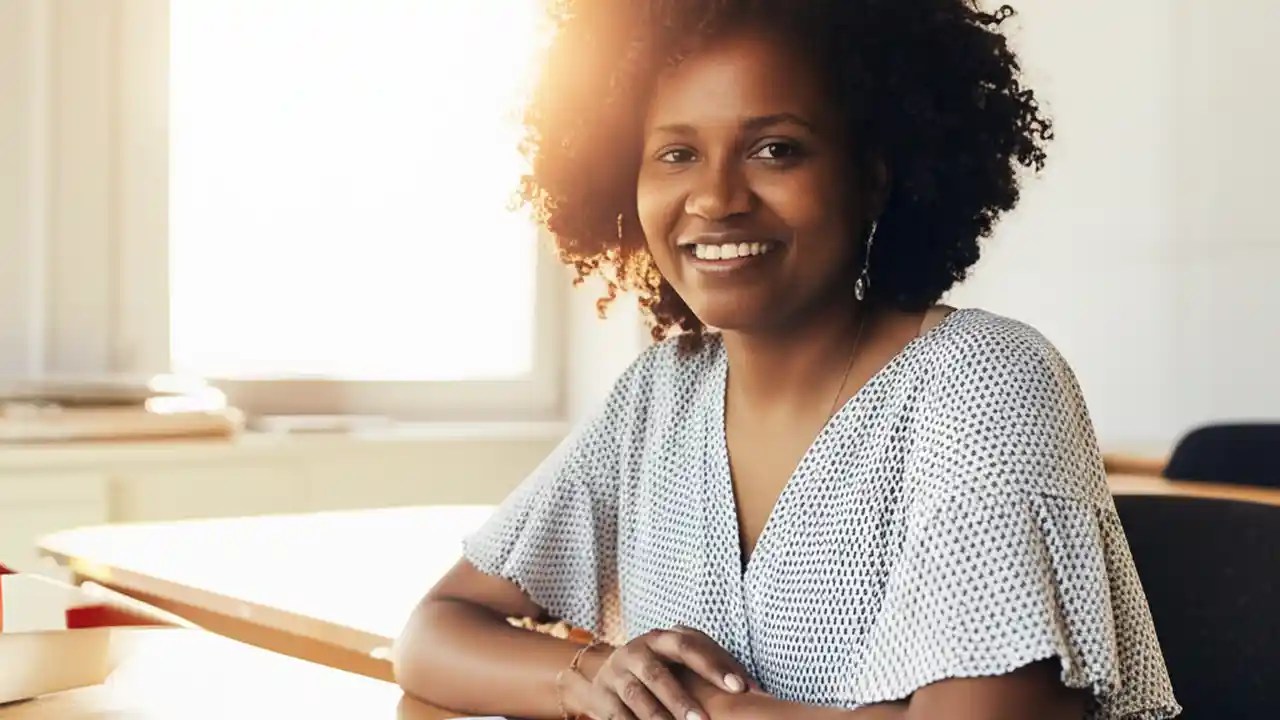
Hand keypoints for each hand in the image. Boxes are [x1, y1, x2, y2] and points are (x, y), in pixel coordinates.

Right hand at [566, 625, 756, 719]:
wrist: (609, 672)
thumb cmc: (664, 668)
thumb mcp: (685, 661)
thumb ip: (718, 670)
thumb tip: (760, 693)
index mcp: (663, 638)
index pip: (690, 647)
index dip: (714, 666)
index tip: (739, 688)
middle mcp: (637, 651)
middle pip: (659, 674)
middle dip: (681, 699)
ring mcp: (617, 673)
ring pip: (637, 695)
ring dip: (657, 717)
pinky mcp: (602, 695)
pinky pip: (617, 714)